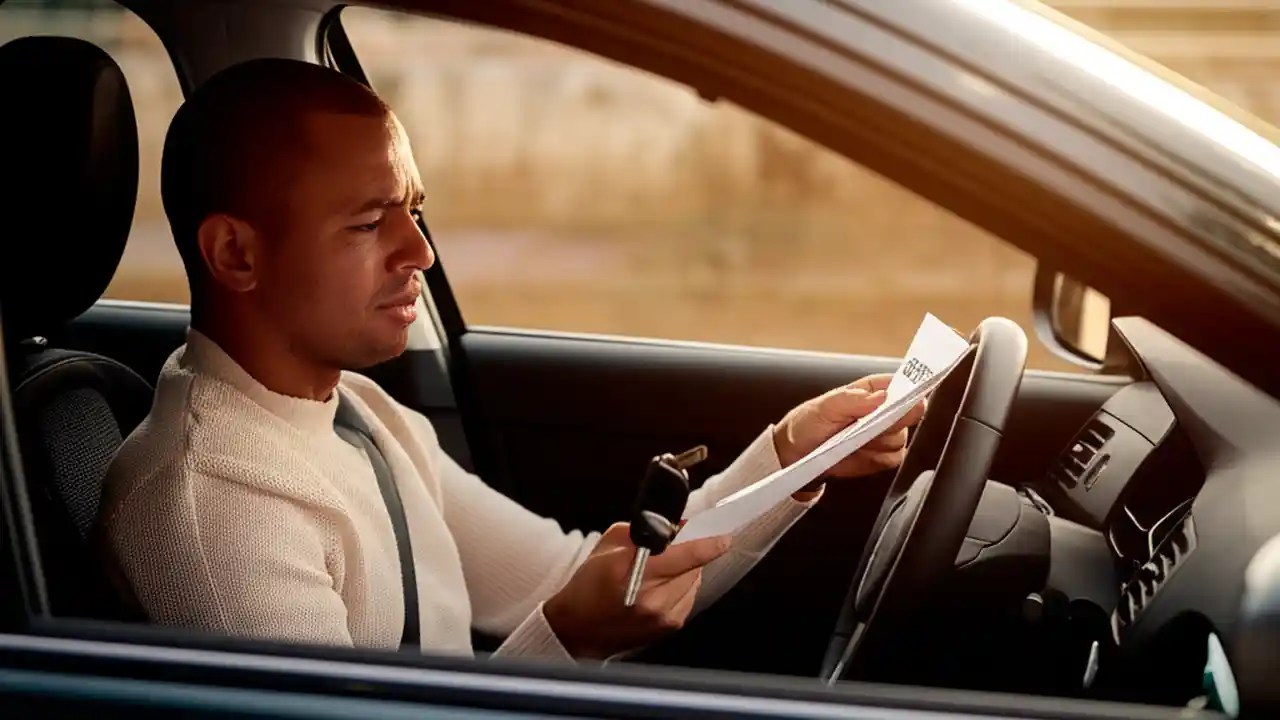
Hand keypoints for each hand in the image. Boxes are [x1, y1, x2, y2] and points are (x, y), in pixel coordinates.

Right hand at [543, 523, 730, 658]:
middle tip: (674, 547)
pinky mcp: (668, 628)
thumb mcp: (608, 546)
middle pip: (694, 567)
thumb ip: (643, 531)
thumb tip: (675, 526)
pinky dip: (682, 588)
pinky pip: (689, 598)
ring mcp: (663, 616)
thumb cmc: (588, 586)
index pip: (688, 555)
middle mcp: (654, 598)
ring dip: (686, 571)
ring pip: (694, 582)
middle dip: (690, 552)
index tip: (724, 537)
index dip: (710, 544)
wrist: (576, 629)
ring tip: (663, 570)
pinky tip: (662, 587)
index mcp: (638, 573)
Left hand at [772, 374, 925, 498]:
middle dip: (894, 421)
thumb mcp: (823, 407)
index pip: (899, 383)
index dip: (909, 388)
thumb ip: (851, 400)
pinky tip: (860, 454)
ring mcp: (884, 434)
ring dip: (881, 443)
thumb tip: (880, 397)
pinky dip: (878, 459)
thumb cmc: (808, 424)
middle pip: (908, 412)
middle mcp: (882, 410)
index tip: (911, 397)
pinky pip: (894, 458)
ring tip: (855, 441)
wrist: (798, 456)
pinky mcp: (883, 456)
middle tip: (872, 426)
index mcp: (870, 390)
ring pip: (901, 438)